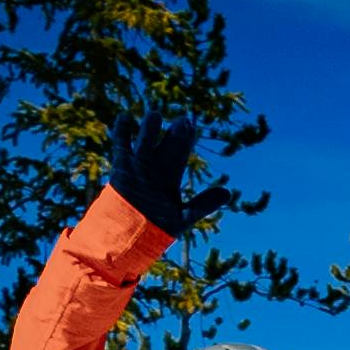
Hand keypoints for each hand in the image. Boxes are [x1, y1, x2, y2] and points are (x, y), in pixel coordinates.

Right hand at [104, 112, 233, 236]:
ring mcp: (139, 165)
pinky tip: (125, 117)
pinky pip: (121, 146)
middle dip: (174, 133)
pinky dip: (122, 132)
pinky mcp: (121, 167)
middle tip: (182, 120)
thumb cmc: (157, 228)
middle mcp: (156, 167)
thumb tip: (228, 193)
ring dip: (150, 128)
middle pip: (166, 144)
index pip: (180, 152)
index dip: (186, 139)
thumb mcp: (184, 216)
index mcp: (170, 176)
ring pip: (145, 141)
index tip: (191, 125)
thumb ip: (204, 204)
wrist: (131, 235)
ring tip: (155, 114)